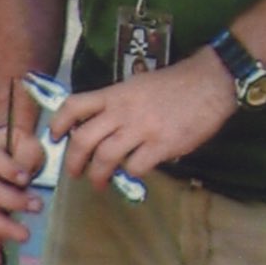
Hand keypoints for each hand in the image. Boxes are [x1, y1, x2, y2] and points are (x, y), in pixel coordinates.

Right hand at [0, 123, 48, 264]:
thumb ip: (25, 155)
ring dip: (4, 226)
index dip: (8, 170)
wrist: (10, 149)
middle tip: (37, 206)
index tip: (26, 177)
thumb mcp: (26, 143)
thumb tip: (22, 174)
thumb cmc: (20, 146)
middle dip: (12, 201)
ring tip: (25, 235)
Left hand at [52, 51, 234, 187]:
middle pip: (83, 139)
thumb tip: (98, 129)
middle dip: (73, 161)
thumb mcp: (136, 86)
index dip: (58, 123)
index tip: (55, 137)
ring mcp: (142, 128)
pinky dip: (131, 175)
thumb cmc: (173, 85)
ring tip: (99, 183)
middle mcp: (123, 112)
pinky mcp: (163, 144)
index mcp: (114, 95)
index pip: (74, 106)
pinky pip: (136, 166)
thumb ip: (116, 105)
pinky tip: (134, 175)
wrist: (210, 82)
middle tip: (74, 173)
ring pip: (105, 157)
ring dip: (97, 175)